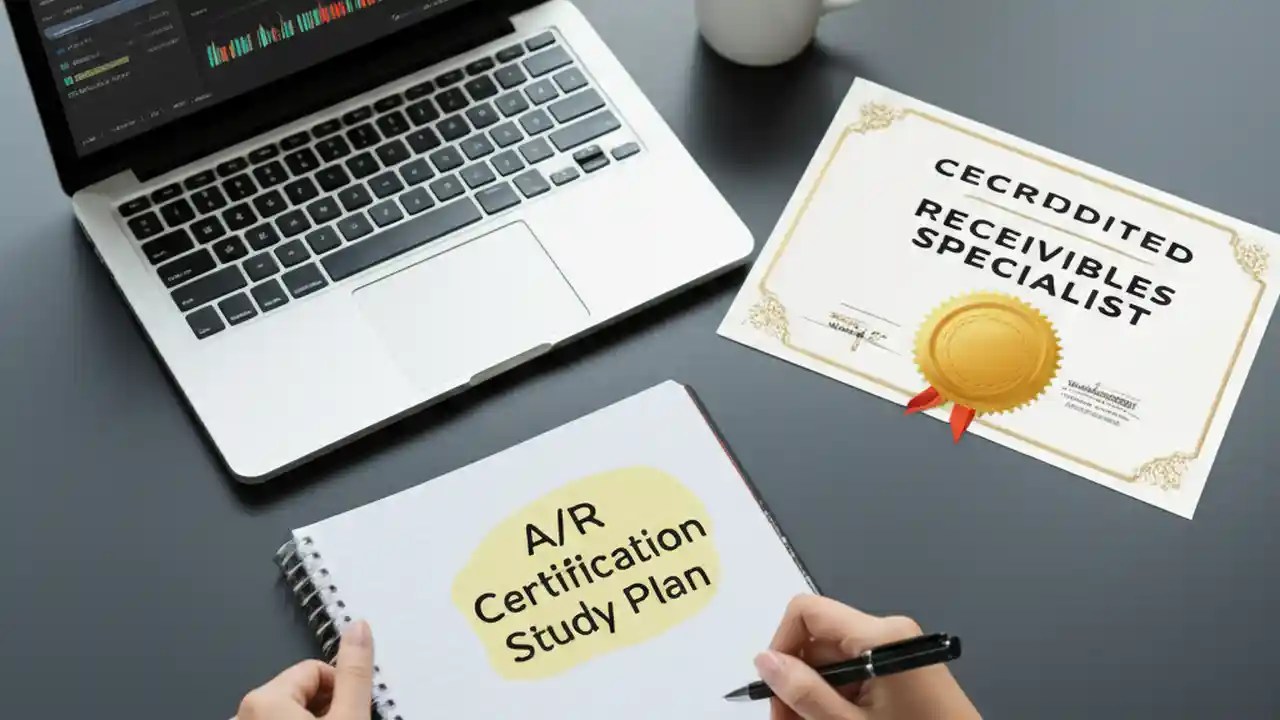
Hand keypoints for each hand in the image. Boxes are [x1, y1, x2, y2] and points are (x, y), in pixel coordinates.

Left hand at [237, 620, 374, 719]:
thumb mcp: (348, 718)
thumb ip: (354, 673)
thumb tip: (358, 628)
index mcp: (262, 700)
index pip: (314, 670)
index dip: (340, 690)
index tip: (349, 713)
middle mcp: (241, 714)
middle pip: (299, 692)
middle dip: (323, 709)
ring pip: (285, 714)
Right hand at [755, 595, 979, 719]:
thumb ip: (804, 692)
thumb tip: (764, 659)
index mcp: (880, 635)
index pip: (807, 612)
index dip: (781, 646)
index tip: (772, 689)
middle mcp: (890, 633)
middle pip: (818, 642)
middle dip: (795, 682)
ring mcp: (898, 652)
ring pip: (833, 664)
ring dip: (813, 696)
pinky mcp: (904, 672)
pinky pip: (856, 676)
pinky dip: (837, 701)